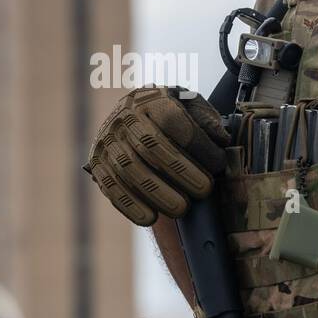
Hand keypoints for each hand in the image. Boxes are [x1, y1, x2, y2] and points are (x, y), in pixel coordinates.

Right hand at [83, 85, 229, 226]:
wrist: (132, 121)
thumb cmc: (170, 118)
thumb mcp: (189, 107)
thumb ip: (206, 120)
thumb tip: (220, 140)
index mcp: (150, 99)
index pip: (172, 120)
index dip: (198, 144)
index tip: (218, 163)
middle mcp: (124, 117)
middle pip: (150, 145)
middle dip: (180, 171)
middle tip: (204, 190)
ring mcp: (107, 141)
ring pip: (129, 169)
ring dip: (157, 193)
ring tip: (182, 209)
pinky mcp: (97, 163)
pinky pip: (111, 186)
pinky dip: (130, 205)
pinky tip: (150, 218)